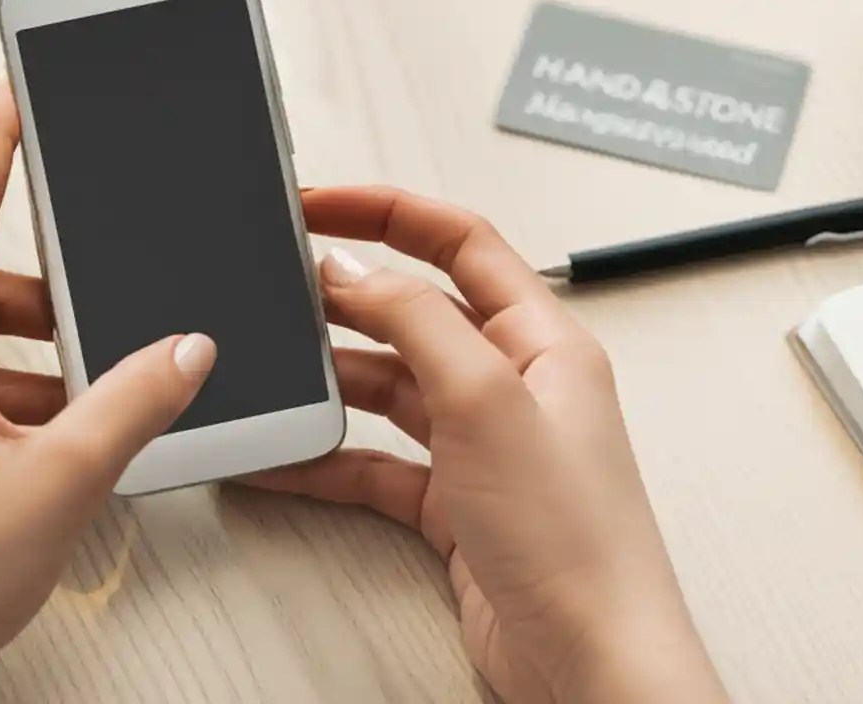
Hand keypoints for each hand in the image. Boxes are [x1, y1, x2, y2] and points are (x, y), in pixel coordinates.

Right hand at [243, 188, 728, 702]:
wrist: (588, 659)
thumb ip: (416, 321)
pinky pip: (377, 464)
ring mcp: (482, 448)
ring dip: (333, 381)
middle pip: (419, 313)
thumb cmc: (575, 539)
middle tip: (282, 283)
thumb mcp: (488, 399)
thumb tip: (354, 267)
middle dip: (349, 296)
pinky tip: (284, 457)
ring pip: (392, 390)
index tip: (320, 204)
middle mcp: (514, 387)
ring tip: (274, 372)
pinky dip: (328, 458)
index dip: (389, 212)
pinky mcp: (455, 505)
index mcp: (543, 341)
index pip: (461, 243)